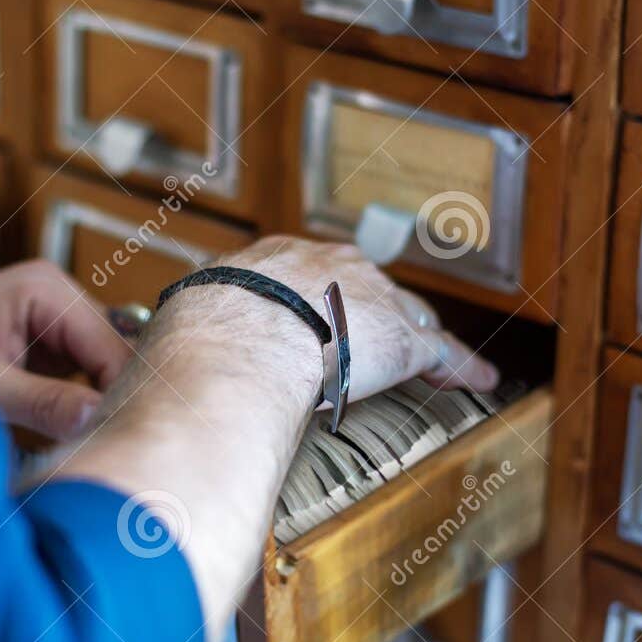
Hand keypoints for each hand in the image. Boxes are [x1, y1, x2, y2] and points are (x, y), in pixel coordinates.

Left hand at [0, 262, 128, 439]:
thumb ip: (39, 402)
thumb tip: (98, 422)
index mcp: (47, 289)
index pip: (114, 345)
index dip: (125, 394)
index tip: (124, 442)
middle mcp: (58, 303)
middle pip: (114, 361)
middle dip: (115, 405)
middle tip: (115, 454)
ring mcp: (52, 330)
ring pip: (102, 378)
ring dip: (99, 414)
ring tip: (99, 453)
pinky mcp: (41, 358)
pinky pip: (79, 389)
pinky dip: (79, 417)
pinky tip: (77, 444)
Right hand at [201, 235, 498, 400]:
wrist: (240, 336)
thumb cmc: (204, 334)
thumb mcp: (193, 322)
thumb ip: (195, 341)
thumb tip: (163, 377)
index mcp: (277, 260)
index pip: (312, 278)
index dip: (321, 303)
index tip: (318, 321)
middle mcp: (331, 267)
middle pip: (369, 290)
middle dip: (375, 315)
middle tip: (371, 344)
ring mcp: (370, 300)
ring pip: (408, 317)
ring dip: (419, 341)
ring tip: (432, 363)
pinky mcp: (402, 339)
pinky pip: (441, 353)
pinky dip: (462, 368)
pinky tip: (478, 380)